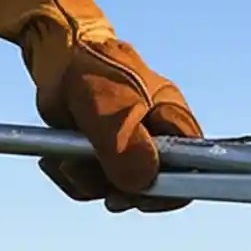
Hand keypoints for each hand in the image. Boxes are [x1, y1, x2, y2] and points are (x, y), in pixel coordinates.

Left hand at [0, 0, 203, 212]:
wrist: (55, 57)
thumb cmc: (89, 70)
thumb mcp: (106, 105)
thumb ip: (126, 144)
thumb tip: (143, 183)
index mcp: (173, 120)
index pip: (195, 169)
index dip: (171, 190)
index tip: (138, 193)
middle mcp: (156, 138)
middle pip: (153, 188)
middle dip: (118, 189)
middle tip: (90, 176)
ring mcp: (128, 149)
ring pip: (117, 191)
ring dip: (87, 182)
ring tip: (67, 158)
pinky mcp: (102, 156)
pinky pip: (92, 186)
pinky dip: (72, 178)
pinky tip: (58, 159)